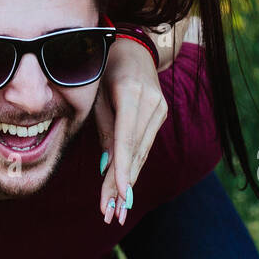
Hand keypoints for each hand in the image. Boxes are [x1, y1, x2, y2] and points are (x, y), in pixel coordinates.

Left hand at [94, 38, 167, 224]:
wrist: (135, 45)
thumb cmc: (105, 65)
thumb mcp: (97, 91)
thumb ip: (103, 126)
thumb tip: (106, 165)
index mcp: (132, 92)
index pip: (127, 137)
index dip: (122, 167)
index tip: (118, 193)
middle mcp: (152, 102)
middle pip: (136, 150)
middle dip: (122, 184)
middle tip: (111, 213)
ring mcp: (160, 108)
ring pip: (142, 152)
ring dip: (128, 181)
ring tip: (116, 209)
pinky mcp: (161, 113)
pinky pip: (145, 144)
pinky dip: (133, 166)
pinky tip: (124, 188)